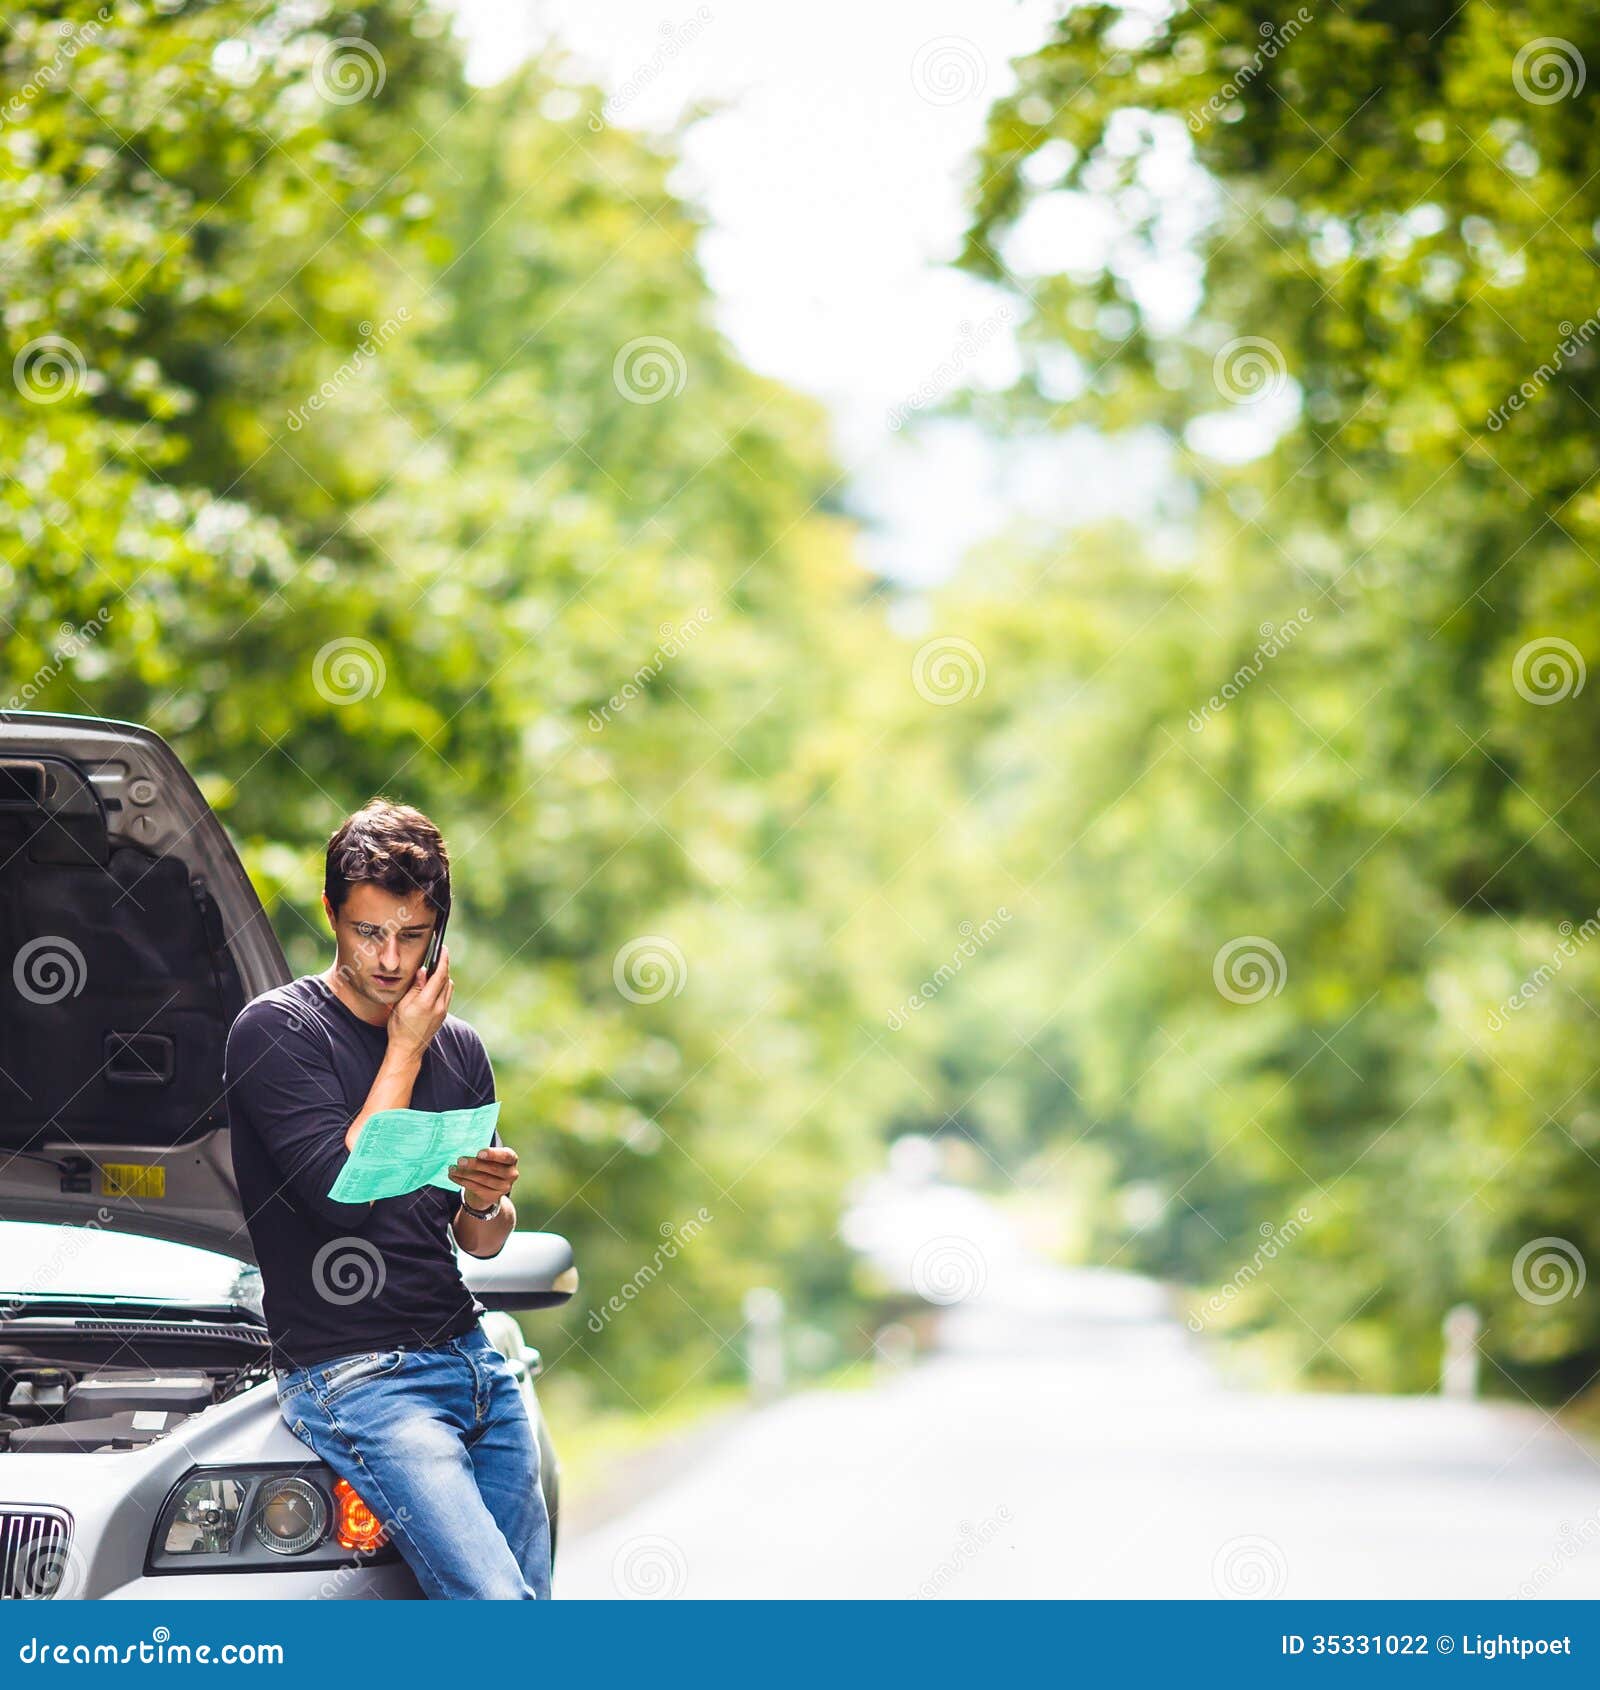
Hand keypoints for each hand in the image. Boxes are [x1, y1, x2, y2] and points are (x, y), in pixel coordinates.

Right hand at [387, 945, 451, 1060]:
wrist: (407, 1050)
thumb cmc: (399, 1028)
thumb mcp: (401, 1005)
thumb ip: (414, 987)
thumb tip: (423, 971)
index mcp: (426, 1002)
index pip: (439, 976)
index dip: (443, 960)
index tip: (444, 949)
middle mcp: (438, 1006)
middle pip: (446, 980)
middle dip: (443, 966)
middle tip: (438, 955)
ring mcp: (442, 1012)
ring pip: (448, 988)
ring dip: (444, 977)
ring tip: (434, 969)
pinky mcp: (443, 1016)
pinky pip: (447, 996)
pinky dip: (443, 986)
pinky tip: (434, 984)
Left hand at [448, 1143, 518, 1210]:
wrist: (488, 1186)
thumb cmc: (487, 1164)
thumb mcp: (488, 1157)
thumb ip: (481, 1153)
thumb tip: (464, 1148)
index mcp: (512, 1159)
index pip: (506, 1156)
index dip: (493, 1154)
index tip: (478, 1153)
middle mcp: (512, 1173)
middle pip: (493, 1168)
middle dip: (475, 1164)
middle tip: (460, 1160)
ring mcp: (504, 1187)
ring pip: (483, 1179)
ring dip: (465, 1174)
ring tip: (452, 1169)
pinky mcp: (494, 1197)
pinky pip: (477, 1188)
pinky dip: (463, 1182)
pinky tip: (453, 1176)